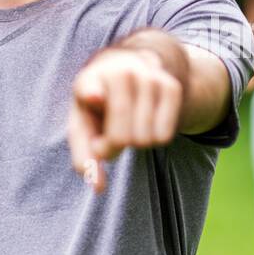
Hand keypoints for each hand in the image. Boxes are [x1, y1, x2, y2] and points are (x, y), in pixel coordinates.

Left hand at [68, 45, 183, 192]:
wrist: (126, 67)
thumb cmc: (98, 107)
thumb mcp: (82, 126)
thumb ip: (84, 157)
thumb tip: (98, 186)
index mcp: (89, 81)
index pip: (91, 91)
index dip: (92, 95)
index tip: (92, 96)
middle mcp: (120, 73)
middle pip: (121, 137)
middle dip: (114, 148)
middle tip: (110, 135)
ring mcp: (148, 76)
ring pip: (145, 139)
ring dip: (136, 143)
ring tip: (128, 124)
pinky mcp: (171, 85)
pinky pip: (165, 135)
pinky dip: (155, 138)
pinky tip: (146, 122)